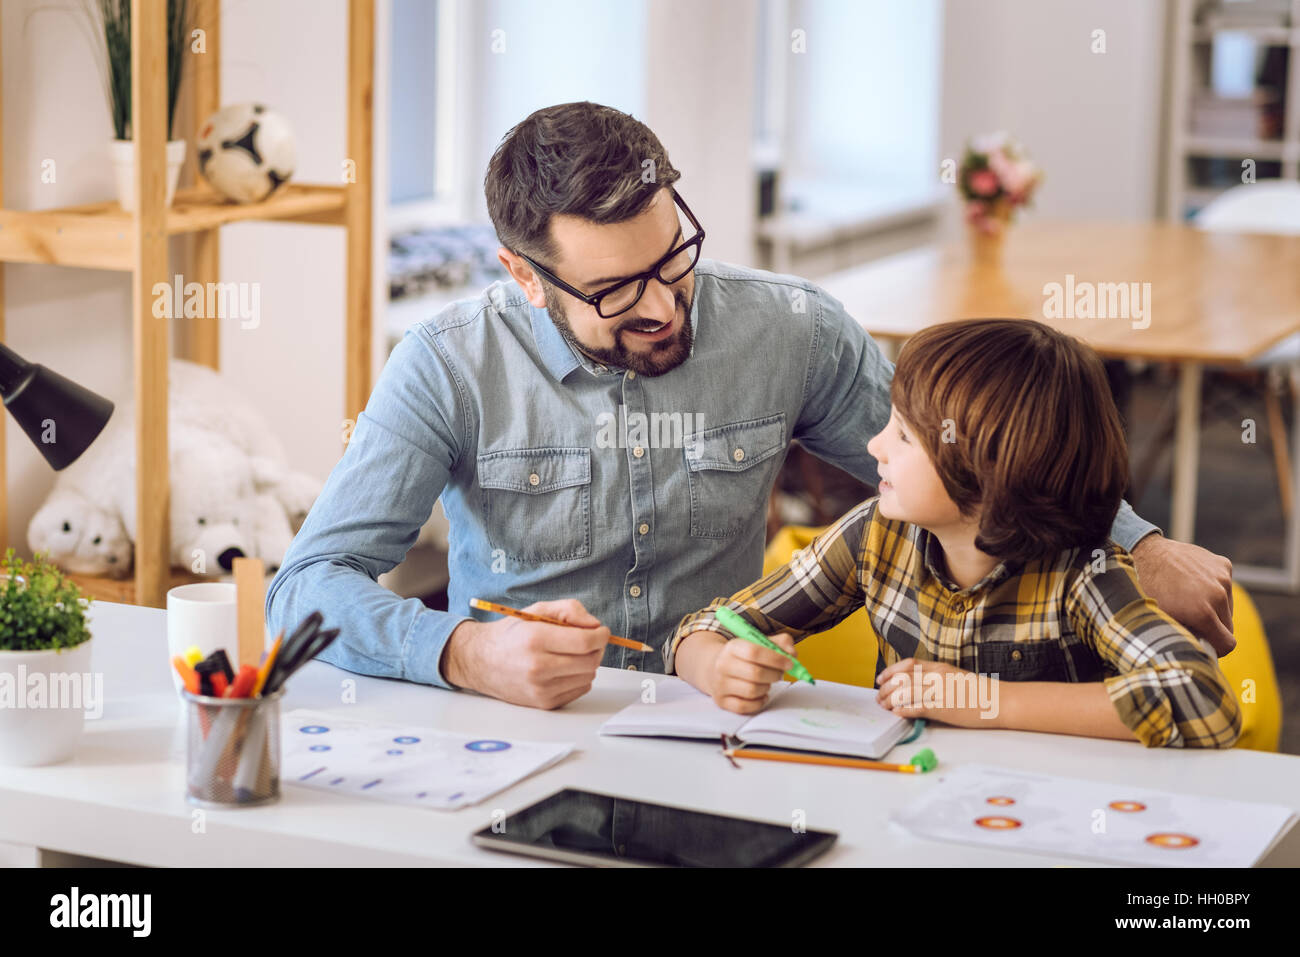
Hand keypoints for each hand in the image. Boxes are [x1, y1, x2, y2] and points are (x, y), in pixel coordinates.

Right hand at [441, 599, 608, 708]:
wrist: (481, 662)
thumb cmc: (511, 635)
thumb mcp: (536, 610)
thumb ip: (569, 610)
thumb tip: (595, 625)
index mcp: (536, 639)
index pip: (585, 641)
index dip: (601, 635)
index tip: (601, 631)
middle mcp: (538, 667)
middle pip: (590, 661)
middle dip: (596, 648)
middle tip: (588, 640)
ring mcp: (541, 688)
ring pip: (588, 676)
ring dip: (588, 663)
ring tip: (571, 654)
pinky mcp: (544, 703)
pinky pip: (580, 690)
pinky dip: (579, 677)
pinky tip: (564, 668)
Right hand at [677, 629, 794, 714]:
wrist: (714, 668)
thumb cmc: (744, 656)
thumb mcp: (759, 643)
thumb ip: (780, 643)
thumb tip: (792, 655)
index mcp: (733, 647)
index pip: (755, 652)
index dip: (776, 659)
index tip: (789, 663)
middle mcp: (723, 665)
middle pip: (755, 673)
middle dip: (774, 675)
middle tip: (779, 674)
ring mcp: (720, 684)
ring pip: (752, 691)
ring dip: (766, 688)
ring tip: (767, 682)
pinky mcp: (721, 701)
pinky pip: (745, 706)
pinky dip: (759, 702)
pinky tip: (761, 694)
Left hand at [875, 658, 995, 728]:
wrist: (999, 701)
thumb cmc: (980, 691)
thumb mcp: (955, 676)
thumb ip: (936, 677)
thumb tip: (916, 685)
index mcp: (940, 667)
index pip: (907, 664)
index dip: (890, 671)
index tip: (880, 679)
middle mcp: (937, 677)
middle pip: (902, 679)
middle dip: (886, 688)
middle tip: (879, 698)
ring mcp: (940, 692)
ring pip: (905, 692)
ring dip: (891, 700)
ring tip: (884, 707)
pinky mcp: (944, 708)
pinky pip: (917, 707)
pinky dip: (904, 710)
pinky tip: (897, 713)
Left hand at [1130, 534, 1234, 655]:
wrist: (1147, 553)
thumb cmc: (1149, 590)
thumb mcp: (1162, 619)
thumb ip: (1185, 638)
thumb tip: (1201, 654)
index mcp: (1203, 612)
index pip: (1228, 644)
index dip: (1217, 649)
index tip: (1206, 646)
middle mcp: (1217, 595)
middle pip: (1228, 626)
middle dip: (1214, 629)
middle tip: (1193, 622)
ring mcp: (1222, 578)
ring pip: (1228, 607)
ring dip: (1214, 609)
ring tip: (1189, 600)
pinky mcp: (1223, 565)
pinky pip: (1225, 587)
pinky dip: (1214, 589)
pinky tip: (1193, 584)